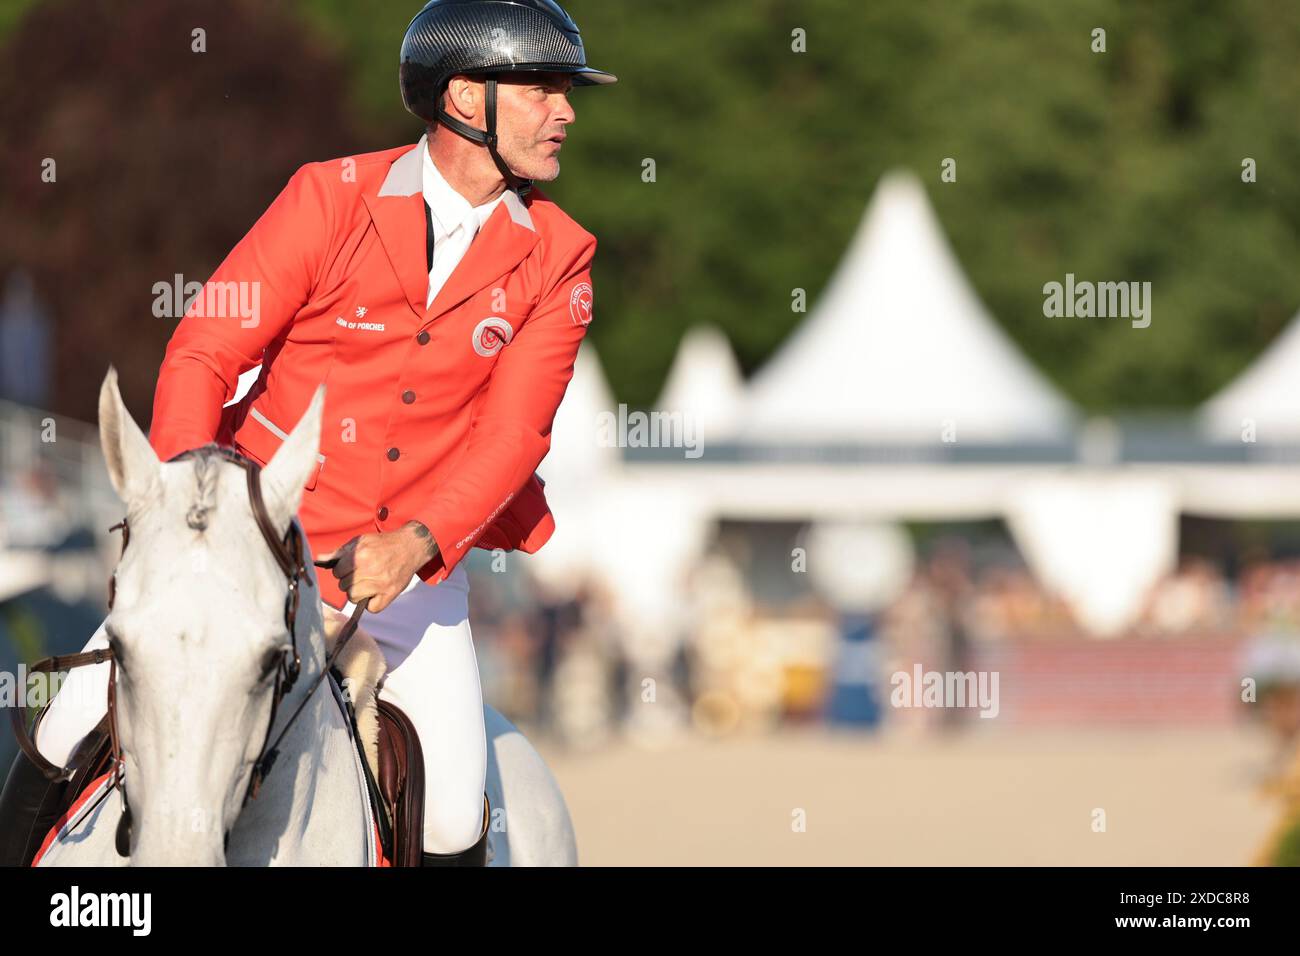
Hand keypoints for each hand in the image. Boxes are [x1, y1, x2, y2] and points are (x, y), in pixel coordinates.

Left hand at [315, 523, 438, 614]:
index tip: (351, 567)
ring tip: (368, 583)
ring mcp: (380, 583)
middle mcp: (369, 569)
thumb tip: (320, 560)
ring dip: (358, 593)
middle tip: (362, 574)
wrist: (410, 546)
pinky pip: (372, 608)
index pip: (337, 572)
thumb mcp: (361, 542)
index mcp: (359, 555)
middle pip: (344, 586)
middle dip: (350, 581)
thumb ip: (339, 552)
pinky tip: (376, 593)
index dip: (342, 570)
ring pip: (354, 598)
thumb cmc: (383, 544)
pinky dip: (372, 603)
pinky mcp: (390, 593)